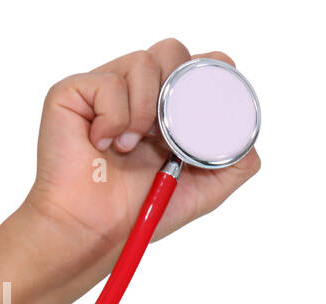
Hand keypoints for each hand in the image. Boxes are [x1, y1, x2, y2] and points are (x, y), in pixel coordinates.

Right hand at [21, 38, 261, 271]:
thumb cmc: (138, 212)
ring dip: (147, 109)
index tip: (215, 99)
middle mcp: (138, 92)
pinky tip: (105, 145)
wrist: (94, 230)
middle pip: (173, 51)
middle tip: (170, 134)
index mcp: (168, 110)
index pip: (195, 67)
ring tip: (133, 147)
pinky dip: (114, 119)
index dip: (211, 72)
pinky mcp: (74, 93)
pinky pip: (108, 83)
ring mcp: (106, 88)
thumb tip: (250, 138)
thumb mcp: (203, 190)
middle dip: (181, 87)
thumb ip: (234, 164)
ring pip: (145, 61)